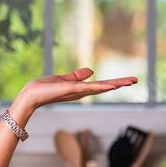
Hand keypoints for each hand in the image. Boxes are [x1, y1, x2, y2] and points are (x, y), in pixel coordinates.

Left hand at [16, 68, 137, 114]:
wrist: (30, 96)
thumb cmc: (43, 89)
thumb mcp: (63, 80)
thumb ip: (76, 76)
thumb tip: (91, 70)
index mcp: (80, 89)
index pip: (101, 85)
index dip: (114, 83)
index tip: (129, 80)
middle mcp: (81, 92)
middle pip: (104, 87)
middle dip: (120, 83)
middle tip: (135, 80)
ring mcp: (77, 92)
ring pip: (100, 87)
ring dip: (115, 84)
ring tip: (130, 81)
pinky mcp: (71, 89)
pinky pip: (88, 87)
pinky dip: (100, 86)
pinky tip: (111, 86)